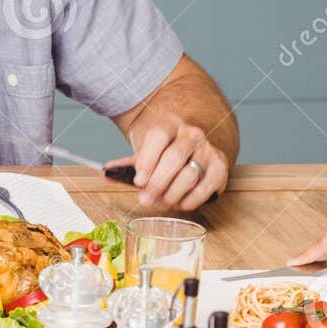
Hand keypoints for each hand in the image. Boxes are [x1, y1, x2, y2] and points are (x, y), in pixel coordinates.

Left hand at [106, 114, 228, 210]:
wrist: (190, 141)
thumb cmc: (163, 150)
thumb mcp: (144, 151)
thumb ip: (126, 164)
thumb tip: (106, 174)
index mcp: (168, 125)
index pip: (158, 137)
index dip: (147, 160)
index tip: (139, 181)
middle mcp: (191, 134)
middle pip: (174, 158)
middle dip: (157, 183)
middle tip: (145, 199)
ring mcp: (208, 150)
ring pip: (190, 175)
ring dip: (172, 195)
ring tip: (160, 202)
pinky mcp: (220, 167)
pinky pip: (206, 188)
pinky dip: (190, 200)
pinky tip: (179, 202)